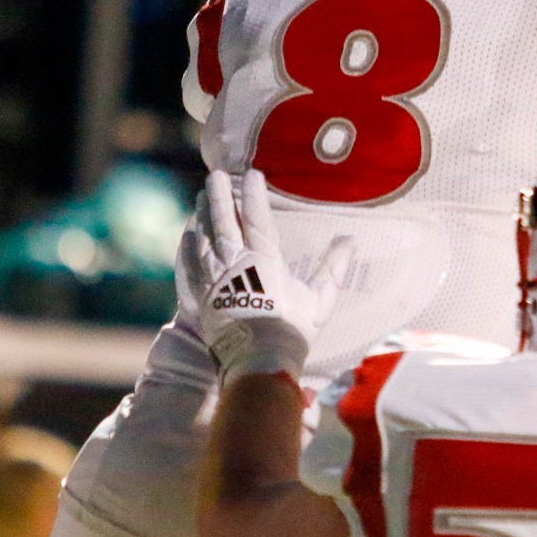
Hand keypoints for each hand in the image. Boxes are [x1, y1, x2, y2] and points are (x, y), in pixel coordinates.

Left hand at [179, 169, 350, 380]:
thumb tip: (349, 240)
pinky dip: (188, 247)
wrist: (258, 362)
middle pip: (224, 221)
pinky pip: (190, 265)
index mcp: (265, 259)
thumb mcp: (319, 299)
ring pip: (204, 238)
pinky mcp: (201, 297)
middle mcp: (235, 263)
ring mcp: (214, 279)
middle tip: (215, 175)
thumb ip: (332, 268)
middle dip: (221, 195)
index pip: (257, 217)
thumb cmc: (292, 331)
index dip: (254, 193)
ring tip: (202, 196)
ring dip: (203, 215)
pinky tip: (188, 235)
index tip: (252, 173)